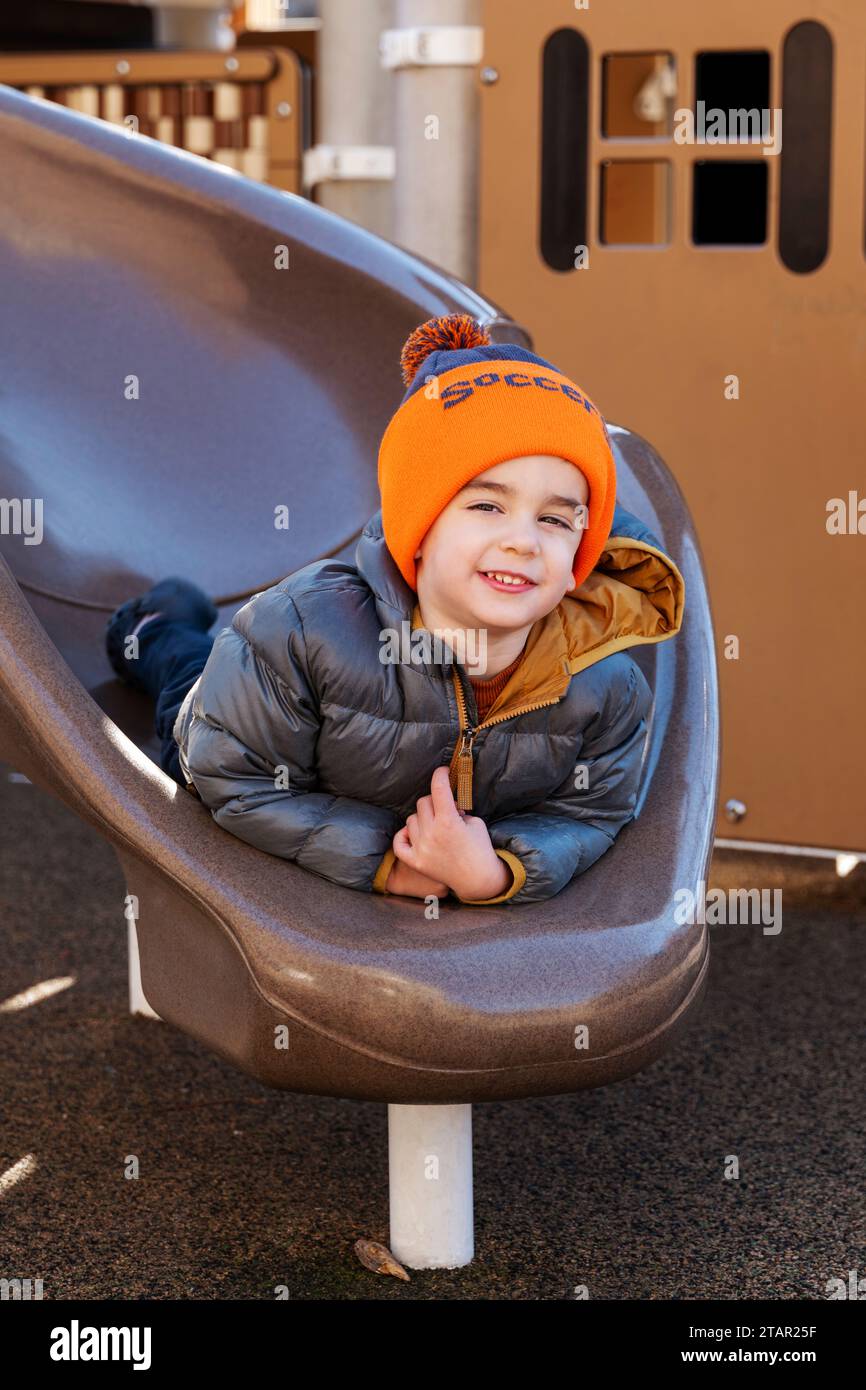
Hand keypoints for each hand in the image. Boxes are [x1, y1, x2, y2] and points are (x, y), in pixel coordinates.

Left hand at [392, 766, 512, 900]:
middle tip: (446, 808)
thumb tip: (445, 803)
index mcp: (448, 821)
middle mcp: (431, 834)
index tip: (443, 771)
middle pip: (423, 802)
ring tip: (435, 826)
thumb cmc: (480, 848)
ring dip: (423, 818)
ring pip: (411, 819)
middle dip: (435, 801)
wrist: (478, 879)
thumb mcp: (474, 822)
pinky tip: (414, 834)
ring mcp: (421, 848)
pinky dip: (404, 835)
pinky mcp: (415, 861)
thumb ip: (457, 809)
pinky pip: (399, 842)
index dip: (440, 774)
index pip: (438, 788)